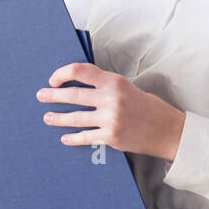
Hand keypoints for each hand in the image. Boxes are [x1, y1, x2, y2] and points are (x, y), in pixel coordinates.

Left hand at [38, 62, 186, 160]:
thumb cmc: (148, 107)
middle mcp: (111, 98)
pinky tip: (64, 137)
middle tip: (41, 96)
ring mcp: (110, 119)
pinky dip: (72, 138)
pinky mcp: (111, 137)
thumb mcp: (127, 88)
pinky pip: (85, 137)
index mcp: (114, 81)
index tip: (53, 79)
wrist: (168, 131)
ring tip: (47, 118)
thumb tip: (78, 85)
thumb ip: (105, 86)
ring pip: (75, 118)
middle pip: (73, 95)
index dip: (62, 73)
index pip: (80, 71)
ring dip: (57, 118)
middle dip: (53, 96)